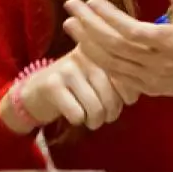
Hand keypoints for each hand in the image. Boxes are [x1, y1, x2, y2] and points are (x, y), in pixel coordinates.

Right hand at [0, 47, 139, 134]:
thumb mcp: (100, 76)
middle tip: (105, 116)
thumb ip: (121, 79)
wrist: (36, 91)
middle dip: (111, 114)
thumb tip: (136, 94)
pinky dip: (77, 120)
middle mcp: (86, 55)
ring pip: (96, 108)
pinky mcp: (52, 84)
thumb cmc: (77, 86)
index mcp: (102, 50)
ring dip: (95, 121)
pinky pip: (77, 114)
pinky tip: (73, 114)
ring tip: (91, 119)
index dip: (128, 97)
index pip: (128, 78)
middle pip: (112, 97)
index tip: (123, 101)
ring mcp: (68, 68)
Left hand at [63, 0, 172, 104]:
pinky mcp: (151, 87)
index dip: (108, 17)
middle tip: (70, 6)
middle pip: (114, 45)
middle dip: (89, 25)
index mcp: (170, 44)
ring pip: (112, 63)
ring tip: (71, 24)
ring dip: (88, 43)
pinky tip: (87, 47)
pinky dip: (101, 62)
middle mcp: (157, 63)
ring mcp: (152, 78)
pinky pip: (119, 76)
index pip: (130, 31)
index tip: (91, 1)